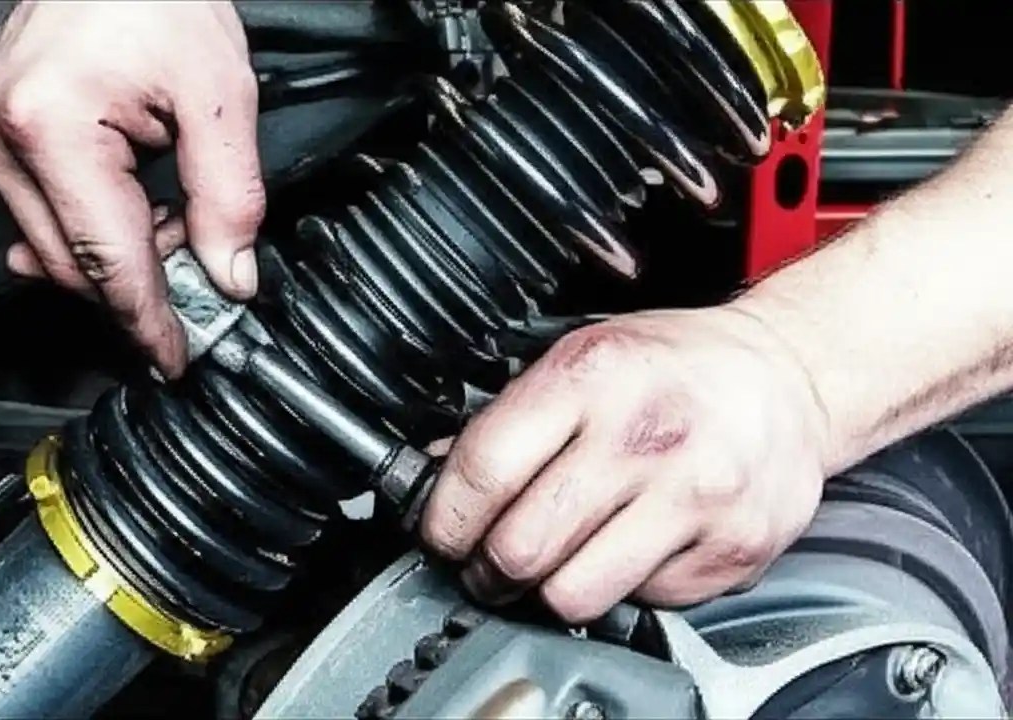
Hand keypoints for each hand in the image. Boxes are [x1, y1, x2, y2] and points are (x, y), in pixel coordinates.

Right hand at [0, 1, 264, 376]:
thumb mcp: (219, 95)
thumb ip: (228, 197)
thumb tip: (228, 275)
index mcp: (51, 128)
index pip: (107, 261)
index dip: (147, 320)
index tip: (174, 357)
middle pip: (75, 265)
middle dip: (142, 286)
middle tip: (204, 279)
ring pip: (53, 249)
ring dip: (117, 256)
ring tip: (173, 218)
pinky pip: (39, 215)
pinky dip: (89, 229)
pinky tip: (132, 209)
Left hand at [420, 306, 832, 621]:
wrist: (788, 376)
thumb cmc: (675, 366)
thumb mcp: (584, 358)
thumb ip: (510, 416)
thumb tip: (435, 476)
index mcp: (592, 375)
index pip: (485, 469)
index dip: (446, 518)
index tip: (441, 534)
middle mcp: (644, 435)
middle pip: (521, 546)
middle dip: (487, 569)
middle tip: (489, 563)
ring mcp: (694, 496)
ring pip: (573, 593)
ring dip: (547, 592)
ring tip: (553, 565)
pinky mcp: (733, 549)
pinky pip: (642, 603)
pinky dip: (623, 587)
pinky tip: (631, 546)